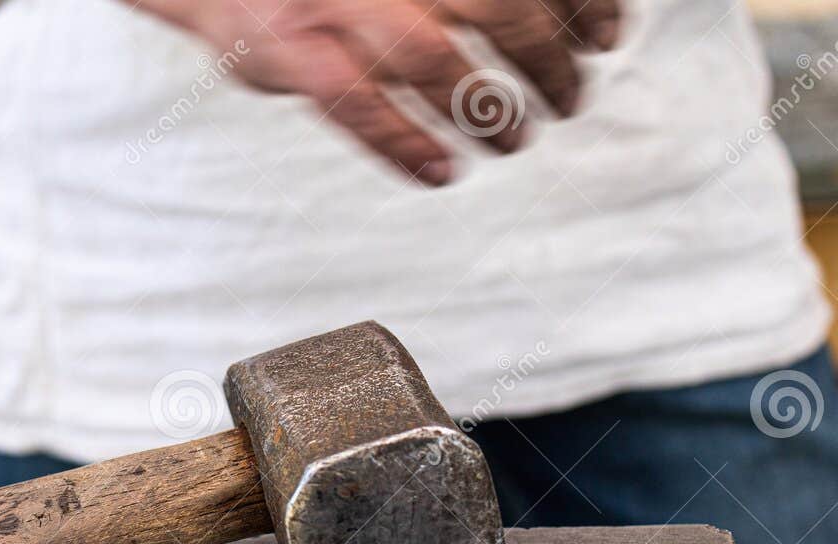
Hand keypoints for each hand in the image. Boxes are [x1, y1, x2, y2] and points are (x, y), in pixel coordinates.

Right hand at [134, 0, 619, 183]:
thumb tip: (562, 14)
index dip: (581, 0)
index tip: (608, 32)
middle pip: (496, 4)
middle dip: (548, 56)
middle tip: (569, 95)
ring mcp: (335, 3)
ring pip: (432, 57)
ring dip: (486, 108)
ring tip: (516, 137)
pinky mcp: (290, 51)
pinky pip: (355, 106)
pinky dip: (405, 144)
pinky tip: (442, 171)